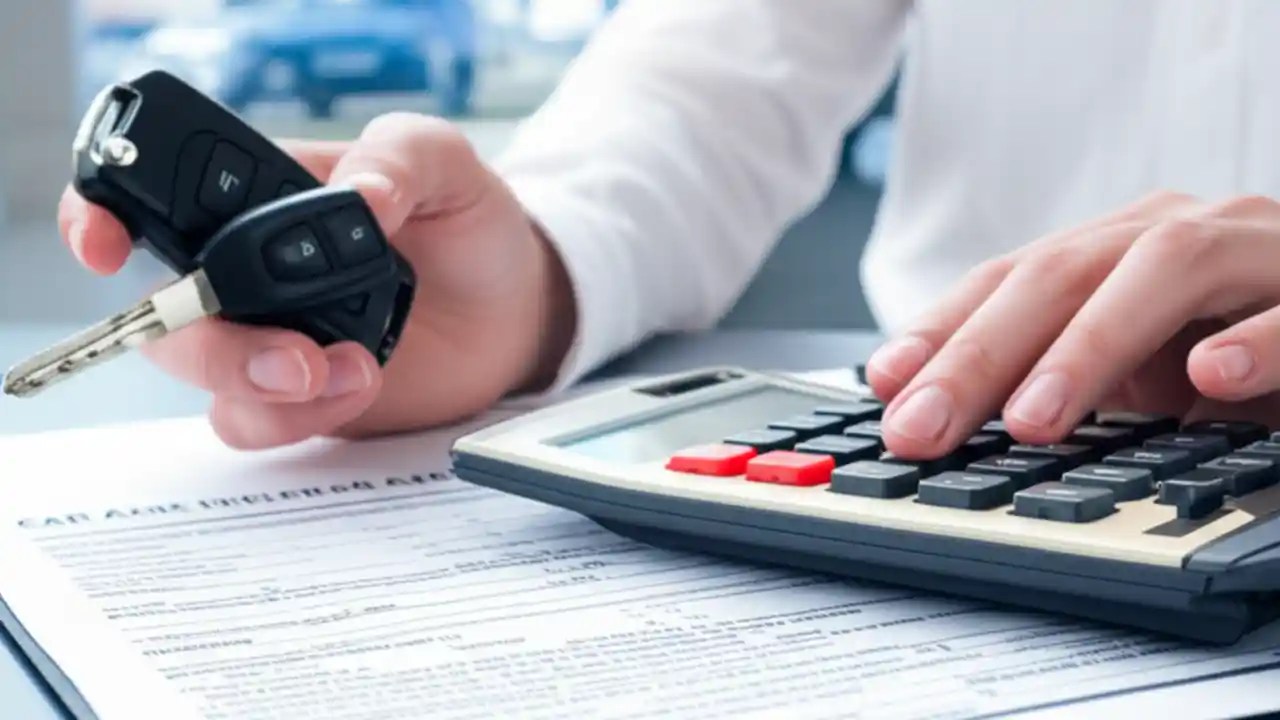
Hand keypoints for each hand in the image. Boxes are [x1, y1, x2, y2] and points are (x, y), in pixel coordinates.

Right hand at [58, 114, 575, 448]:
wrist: (515, 305)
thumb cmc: (467, 222)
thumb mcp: (446, 163)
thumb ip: (401, 155)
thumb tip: (362, 193)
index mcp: (257, 199)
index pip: (148, 202)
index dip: (99, 220)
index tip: (104, 246)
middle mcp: (245, 274)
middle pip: (165, 313)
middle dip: (213, 344)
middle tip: (297, 356)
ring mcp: (268, 339)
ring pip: (204, 379)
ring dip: (264, 387)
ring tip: (357, 371)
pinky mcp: (300, 397)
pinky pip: (257, 422)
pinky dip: (300, 418)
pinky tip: (362, 386)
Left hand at [865, 191, 1279, 457]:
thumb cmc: (1237, 333)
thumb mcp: (1134, 360)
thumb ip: (1057, 372)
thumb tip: (945, 413)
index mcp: (1116, 249)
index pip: (1011, 279)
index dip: (941, 328)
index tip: (883, 385)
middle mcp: (1175, 234)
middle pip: (1061, 276)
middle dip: (981, 354)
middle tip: (923, 426)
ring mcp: (1254, 252)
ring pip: (1161, 272)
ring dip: (1088, 347)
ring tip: (1031, 418)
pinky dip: (1253, 341)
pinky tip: (1210, 373)